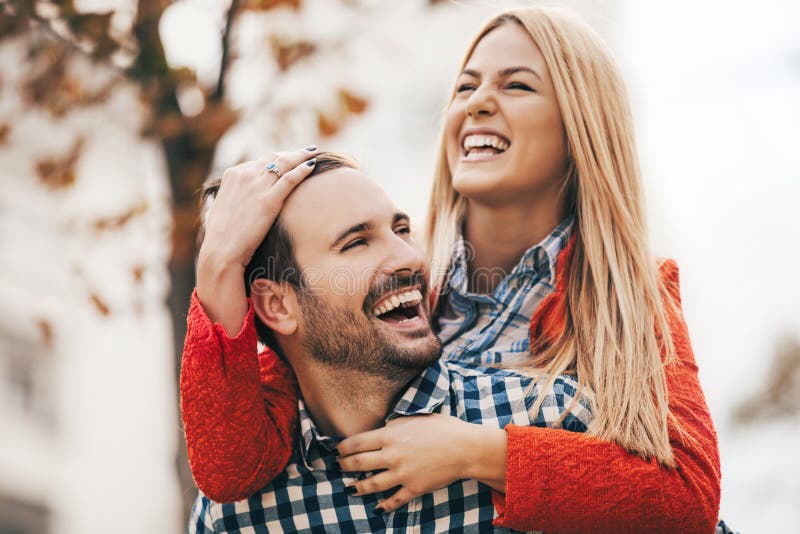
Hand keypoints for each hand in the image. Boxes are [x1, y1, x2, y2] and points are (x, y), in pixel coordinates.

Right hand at [199, 146, 318, 268]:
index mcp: (232, 174)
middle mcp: (244, 175)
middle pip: (274, 158)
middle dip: (291, 154)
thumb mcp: (216, 211)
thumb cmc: (220, 236)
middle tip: (306, 152)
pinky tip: (313, 165)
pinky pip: (290, 178)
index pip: (261, 161)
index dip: (278, 159)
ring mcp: (257, 186)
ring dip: (302, 156)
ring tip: (314, 153)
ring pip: (285, 163)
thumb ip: (222, 202)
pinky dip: (303, 169)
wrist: (222, 250)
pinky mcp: (269, 200)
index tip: (289, 160)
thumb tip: (215, 206)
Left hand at [336, 414, 506, 512]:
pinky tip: (377, 508)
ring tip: (349, 489)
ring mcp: (402, 473)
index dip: (343, 447)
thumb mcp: (414, 418)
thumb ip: (395, 425)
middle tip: (337, 467)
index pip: (357, 442)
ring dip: (357, 487)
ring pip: (372, 484)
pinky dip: (384, 506)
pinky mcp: (414, 488)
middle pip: (359, 463)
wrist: (465, 448)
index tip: (336, 450)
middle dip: (344, 466)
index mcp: (391, 435)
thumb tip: (382, 429)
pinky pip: (394, 500)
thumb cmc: (442, 428)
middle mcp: (393, 455)